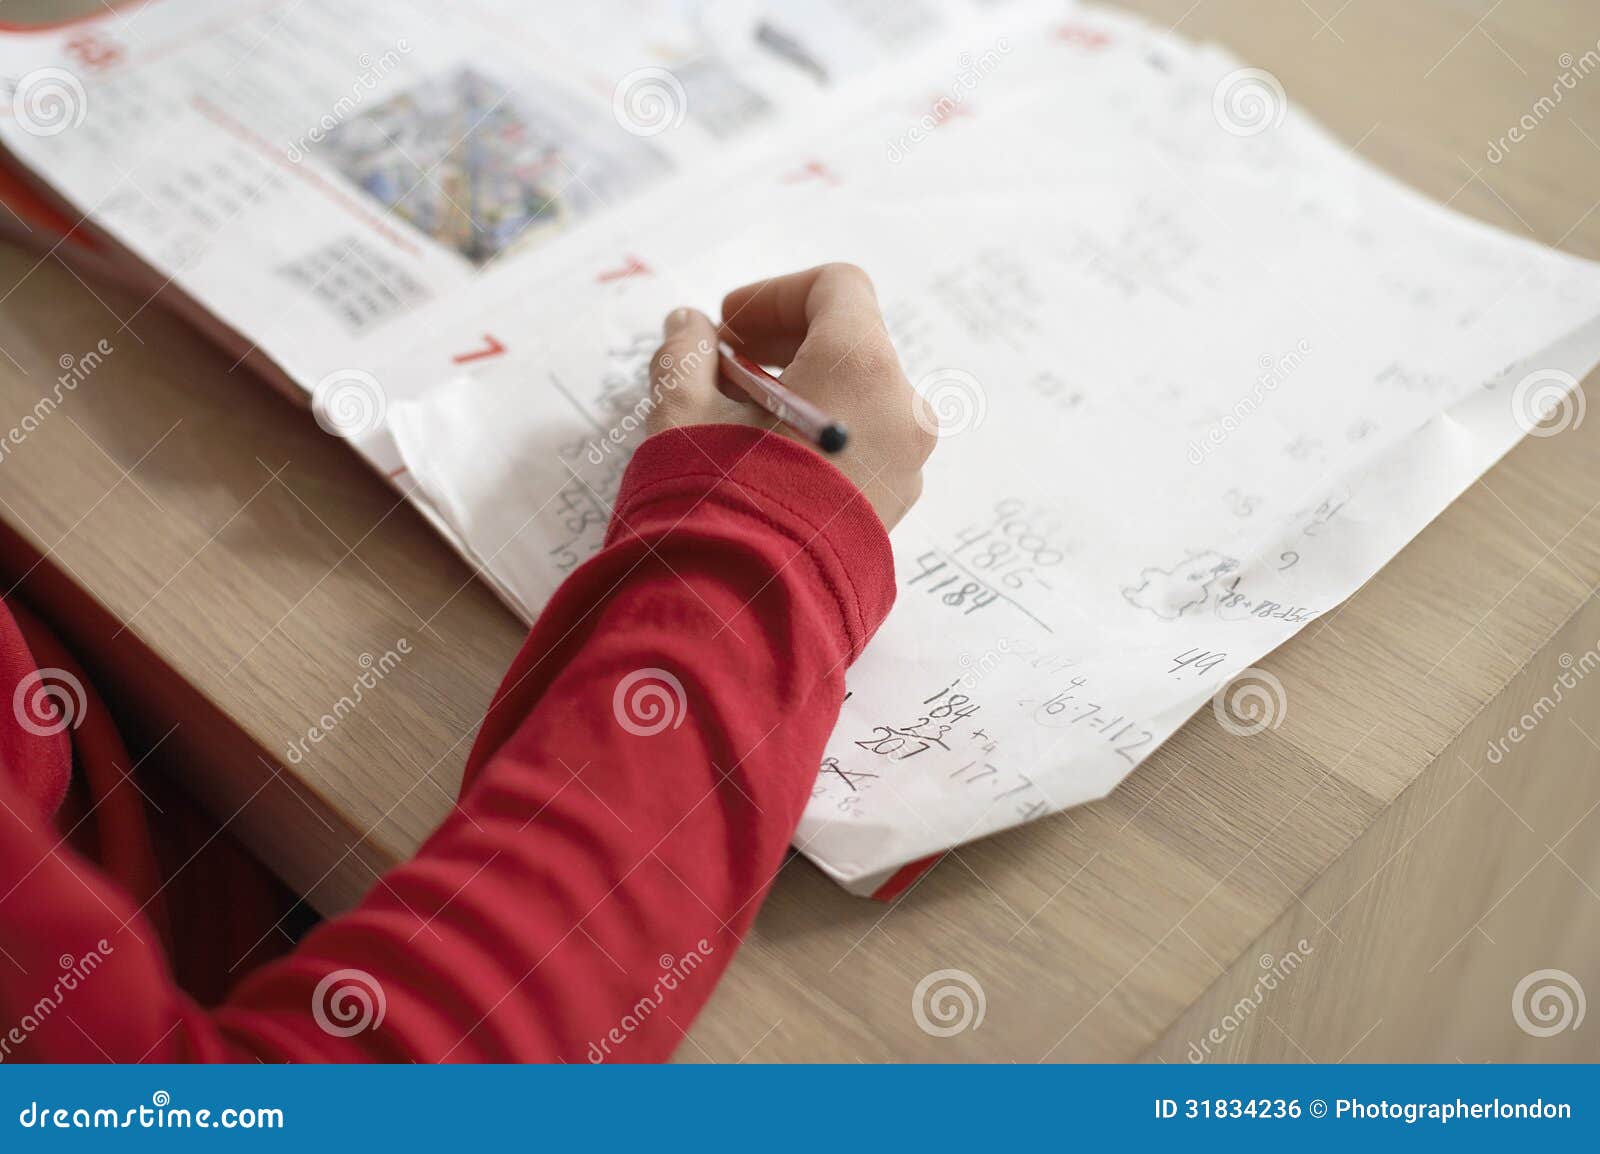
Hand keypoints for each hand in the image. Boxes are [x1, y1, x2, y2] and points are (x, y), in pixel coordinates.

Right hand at [645, 263, 936, 530]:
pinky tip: (766, 462)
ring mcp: (907, 463)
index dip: (775, 294)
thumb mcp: (682, 410)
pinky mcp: (895, 508)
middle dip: (784, 344)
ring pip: (859, 398)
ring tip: (737, 422)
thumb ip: (686, 353)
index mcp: (862, 366)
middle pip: (852, 343)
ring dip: (803, 391)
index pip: (838, 288)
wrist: (745, 610)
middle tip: (724, 368)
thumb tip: (690, 327)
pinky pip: (865, 446)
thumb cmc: (714, 498)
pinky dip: (823, 435)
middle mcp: (901, 409)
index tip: (728, 324)